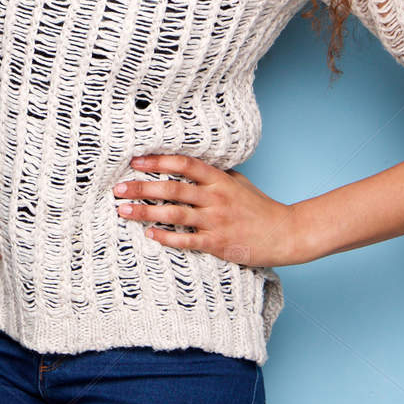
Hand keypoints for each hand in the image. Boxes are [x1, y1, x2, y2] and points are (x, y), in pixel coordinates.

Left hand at [112, 154, 316, 268]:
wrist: (285, 233)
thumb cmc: (260, 208)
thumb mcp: (239, 183)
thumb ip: (214, 176)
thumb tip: (189, 168)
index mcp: (220, 180)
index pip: (184, 164)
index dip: (158, 161)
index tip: (135, 161)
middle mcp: (216, 198)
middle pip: (172, 189)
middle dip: (142, 187)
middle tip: (117, 188)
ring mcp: (216, 221)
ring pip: (174, 214)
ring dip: (145, 212)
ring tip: (123, 210)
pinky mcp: (217, 243)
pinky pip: (186, 240)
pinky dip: (166, 237)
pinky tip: (149, 234)